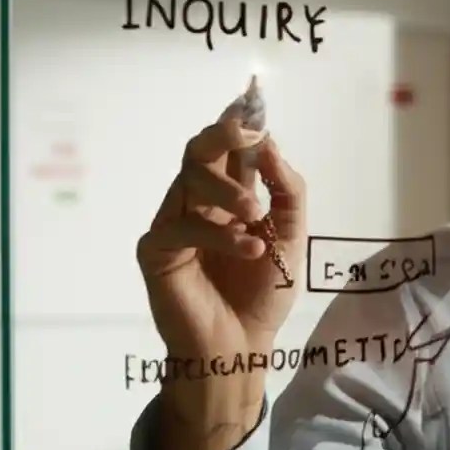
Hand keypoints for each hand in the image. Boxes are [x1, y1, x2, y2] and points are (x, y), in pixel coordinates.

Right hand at [136, 119, 306, 360]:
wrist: (242, 344)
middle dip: (221, 135)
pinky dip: (219, 233)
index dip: (236, 123)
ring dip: (228, 190)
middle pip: (198, 151)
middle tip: (248, 136)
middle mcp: (198, 202)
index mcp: (229, 195)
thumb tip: (268, 142)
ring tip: (256, 216)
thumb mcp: (292, 236)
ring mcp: (174, 223)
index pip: (227, 149)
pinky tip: (249, 248)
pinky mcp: (156, 250)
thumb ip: (286, 190)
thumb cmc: (263, 291)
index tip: (252, 104)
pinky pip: (181, 226)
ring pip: (189, 180)